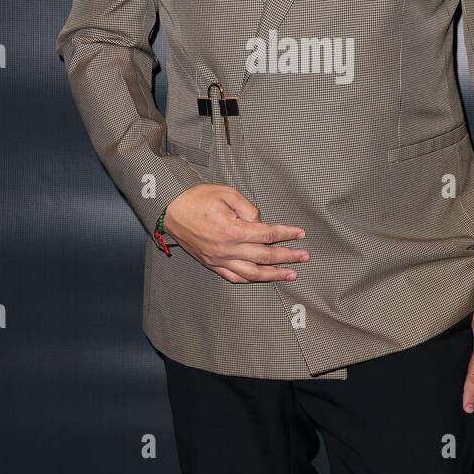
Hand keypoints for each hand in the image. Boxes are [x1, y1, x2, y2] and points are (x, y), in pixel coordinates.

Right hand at [163, 185, 309, 282]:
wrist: (169, 209)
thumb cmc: (197, 198)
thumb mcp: (227, 193)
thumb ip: (249, 209)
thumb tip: (262, 223)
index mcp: (232, 230)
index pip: (268, 234)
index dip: (287, 234)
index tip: (300, 234)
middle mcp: (227, 249)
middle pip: (265, 257)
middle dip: (288, 257)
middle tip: (304, 257)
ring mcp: (218, 260)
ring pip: (252, 274)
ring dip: (274, 275)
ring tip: (291, 274)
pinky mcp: (211, 264)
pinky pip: (234, 277)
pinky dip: (251, 280)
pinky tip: (263, 278)